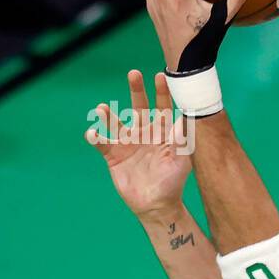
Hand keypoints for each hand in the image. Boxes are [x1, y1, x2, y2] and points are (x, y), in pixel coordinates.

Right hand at [86, 70, 190, 218]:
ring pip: (116, 123)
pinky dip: (96, 137)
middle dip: (136, 90)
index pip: (162, 108)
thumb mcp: (181, 162)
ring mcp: (127, 143)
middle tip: (134, 73)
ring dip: (109, 115)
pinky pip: (102, 143)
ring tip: (103, 108)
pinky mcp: (113, 156)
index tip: (161, 75)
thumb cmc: (173, 182)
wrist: (156, 205)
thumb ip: (181, 141)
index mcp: (162, 133)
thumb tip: (184, 118)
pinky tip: (93, 133)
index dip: (162, 92)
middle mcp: (144, 133)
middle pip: (138, 107)